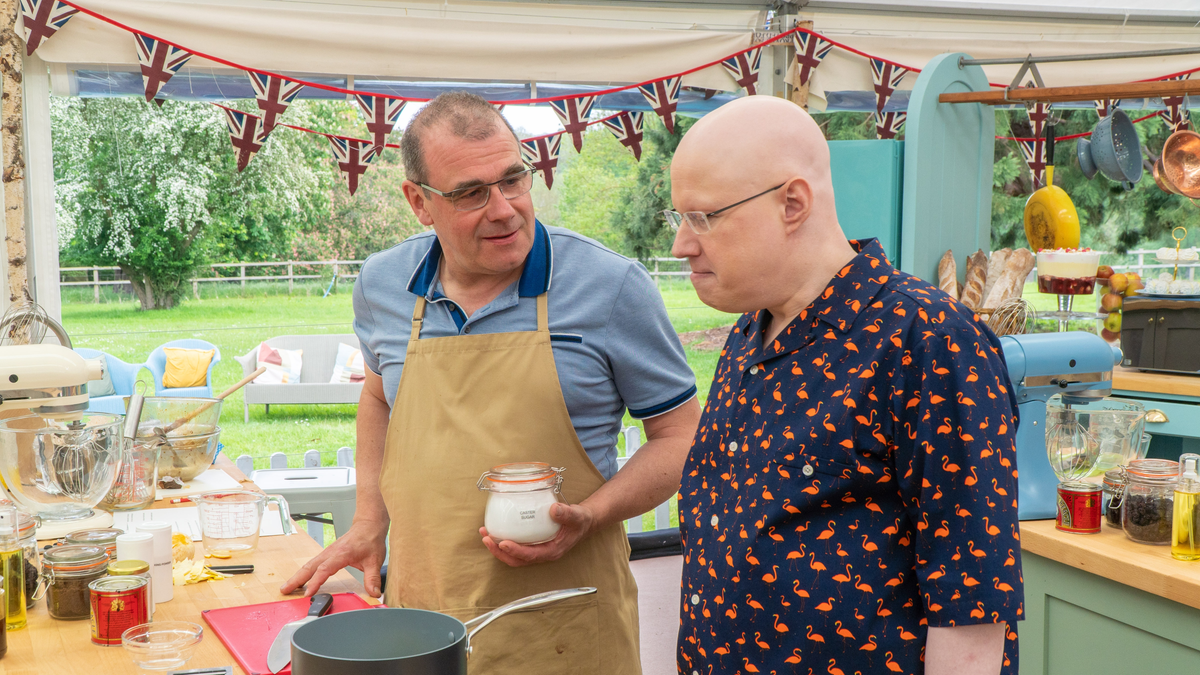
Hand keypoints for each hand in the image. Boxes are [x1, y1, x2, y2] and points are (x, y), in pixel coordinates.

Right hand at [281, 520, 387, 597]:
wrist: (368, 525)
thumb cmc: (370, 540)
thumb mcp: (375, 561)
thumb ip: (373, 578)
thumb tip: (374, 593)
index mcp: (341, 554)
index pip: (325, 569)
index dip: (316, 582)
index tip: (308, 593)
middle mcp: (331, 552)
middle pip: (310, 567)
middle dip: (296, 579)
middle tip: (284, 590)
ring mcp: (327, 552)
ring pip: (309, 565)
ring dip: (297, 576)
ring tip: (287, 588)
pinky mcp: (327, 554)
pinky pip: (313, 564)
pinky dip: (304, 572)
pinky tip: (300, 581)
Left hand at [480, 502, 596, 566]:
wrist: (582, 522)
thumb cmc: (579, 521)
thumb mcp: (576, 516)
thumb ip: (566, 513)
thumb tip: (553, 509)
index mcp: (552, 551)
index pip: (530, 556)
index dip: (515, 551)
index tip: (503, 543)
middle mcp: (542, 553)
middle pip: (516, 560)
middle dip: (499, 552)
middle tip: (487, 539)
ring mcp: (536, 550)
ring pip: (513, 556)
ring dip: (497, 547)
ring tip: (485, 535)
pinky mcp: (532, 544)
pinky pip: (515, 546)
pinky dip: (503, 541)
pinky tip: (496, 530)